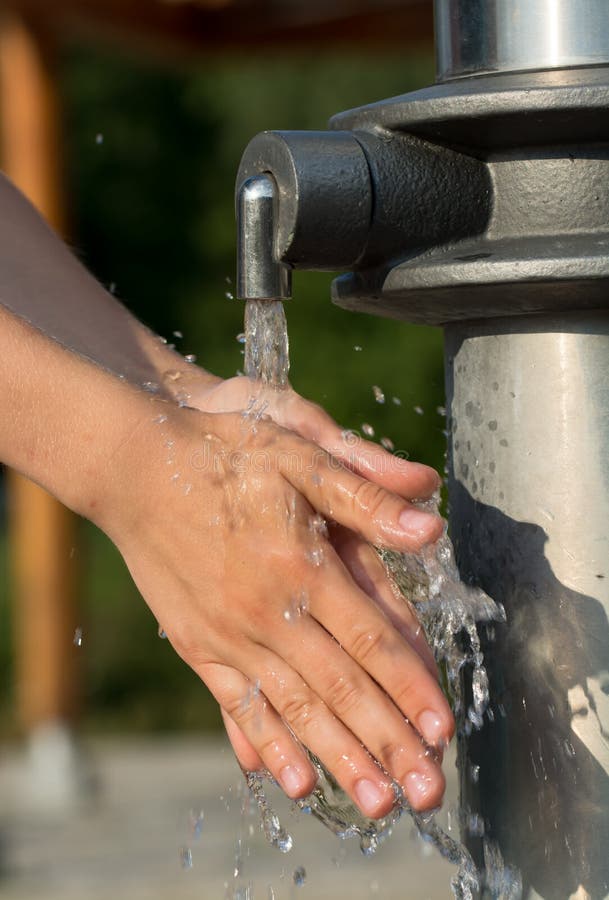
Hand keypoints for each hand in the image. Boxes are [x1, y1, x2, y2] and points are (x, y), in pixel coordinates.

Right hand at [94, 392, 451, 819]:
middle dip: (388, 742)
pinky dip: (268, 743)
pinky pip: (237, 704)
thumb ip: (364, 494)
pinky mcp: (196, 645)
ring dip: (339, 759)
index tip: (444, 731)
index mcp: (300, 565)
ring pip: (295, 708)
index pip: (371, 639)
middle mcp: (266, 611)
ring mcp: (227, 634)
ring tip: (375, 803)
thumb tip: (429, 526)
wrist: (134, 468)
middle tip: (426, 793)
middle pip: (341, 688)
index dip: (411, 687)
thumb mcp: (298, 454)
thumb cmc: (224, 455)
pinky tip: (293, 781)